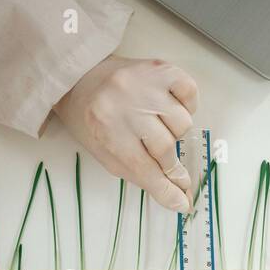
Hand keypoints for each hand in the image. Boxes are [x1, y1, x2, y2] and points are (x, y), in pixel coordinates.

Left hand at [53, 55, 197, 212]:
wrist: (79, 76)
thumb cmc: (89, 118)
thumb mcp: (104, 153)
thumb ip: (139, 175)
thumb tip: (176, 197)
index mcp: (106, 129)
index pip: (146, 169)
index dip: (167, 189)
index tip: (182, 201)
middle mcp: (126, 103)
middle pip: (166, 148)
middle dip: (170, 165)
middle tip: (169, 167)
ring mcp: (145, 82)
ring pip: (182, 123)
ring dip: (175, 134)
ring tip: (157, 129)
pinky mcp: (159, 67)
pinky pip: (190, 91)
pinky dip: (187, 106)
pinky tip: (171, 109)